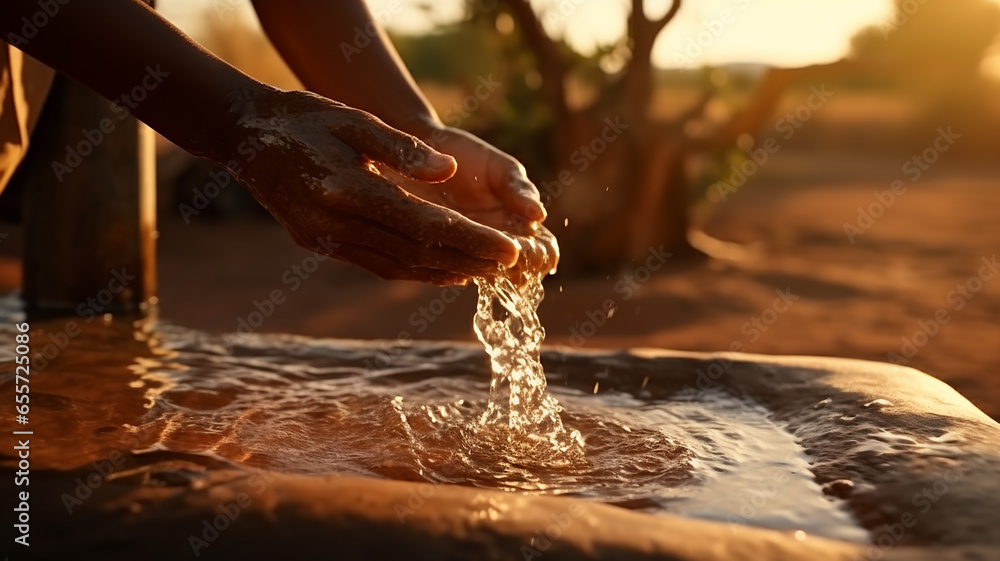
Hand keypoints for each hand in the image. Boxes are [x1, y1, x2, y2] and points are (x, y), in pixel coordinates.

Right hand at [224, 88, 520, 285]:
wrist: (245, 136)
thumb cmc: (305, 119)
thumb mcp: (355, 121)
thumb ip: (403, 149)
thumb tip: (448, 172)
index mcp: (348, 191)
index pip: (424, 225)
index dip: (471, 240)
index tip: (510, 249)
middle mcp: (337, 225)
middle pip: (417, 252)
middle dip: (469, 260)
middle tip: (512, 265)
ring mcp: (326, 241)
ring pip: (398, 267)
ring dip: (446, 271)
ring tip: (487, 271)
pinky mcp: (322, 245)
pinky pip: (379, 266)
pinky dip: (416, 271)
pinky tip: (444, 269)